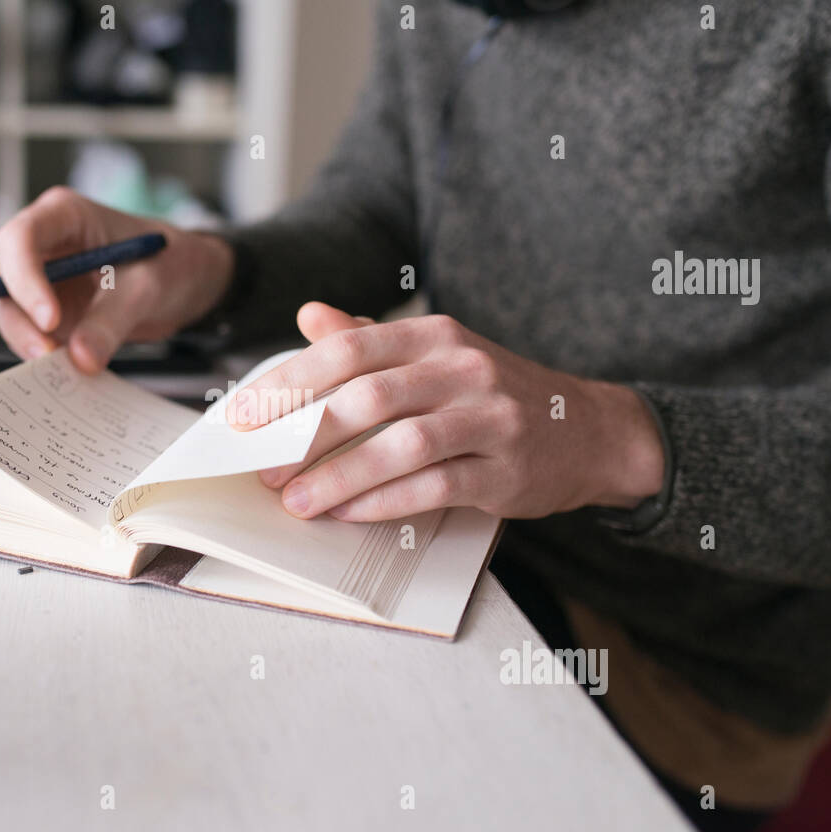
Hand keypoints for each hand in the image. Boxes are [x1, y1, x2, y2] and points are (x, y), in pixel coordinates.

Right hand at [0, 186, 233, 371]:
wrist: (187, 281)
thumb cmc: (170, 262)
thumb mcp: (149, 288)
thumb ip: (113, 320)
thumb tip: (81, 358)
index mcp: (64, 216)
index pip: (21, 239)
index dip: (25, 279)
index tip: (49, 319)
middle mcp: (44, 244)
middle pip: (1, 278)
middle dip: (18, 319)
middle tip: (46, 356)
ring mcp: (43, 279)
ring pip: (8, 310)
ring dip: (26, 341)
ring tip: (59, 368)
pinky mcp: (50, 311)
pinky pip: (31, 334)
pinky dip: (42, 355)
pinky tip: (64, 372)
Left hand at [226, 303, 665, 520]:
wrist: (588, 429)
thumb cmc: (493, 393)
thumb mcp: (437, 352)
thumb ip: (370, 337)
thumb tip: (309, 316)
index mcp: (435, 335)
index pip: (350, 349)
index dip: (290, 381)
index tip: (243, 413)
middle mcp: (463, 369)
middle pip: (370, 396)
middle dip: (305, 434)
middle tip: (261, 466)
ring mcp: (488, 420)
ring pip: (401, 446)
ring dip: (340, 477)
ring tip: (296, 501)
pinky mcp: (504, 472)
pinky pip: (434, 488)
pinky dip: (384, 503)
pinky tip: (348, 514)